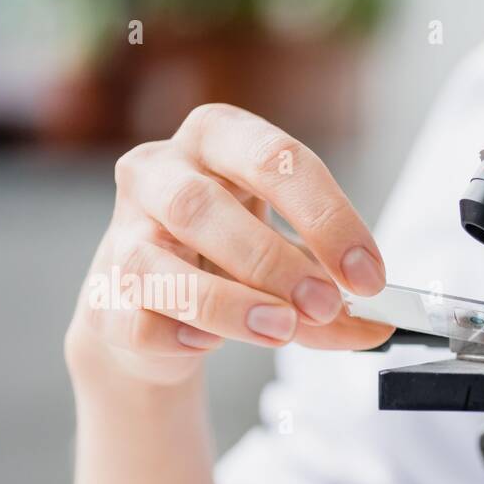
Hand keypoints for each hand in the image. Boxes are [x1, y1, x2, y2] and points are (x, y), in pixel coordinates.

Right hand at [65, 103, 392, 387]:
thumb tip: (378, 325)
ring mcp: (122, 232)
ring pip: (157, 263)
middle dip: (273, 260)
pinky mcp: (104, 296)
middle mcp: (158, 172)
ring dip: (229, 303)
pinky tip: (209, 343)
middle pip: (204, 205)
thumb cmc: (231, 261)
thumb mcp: (293, 263)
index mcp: (218, 139)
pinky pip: (136, 318)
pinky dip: (178, 334)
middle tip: (326, 304)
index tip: (369, 275)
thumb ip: (336, 295)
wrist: (155, 305)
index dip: (327, 218)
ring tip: (281, 330)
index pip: (275, 160)